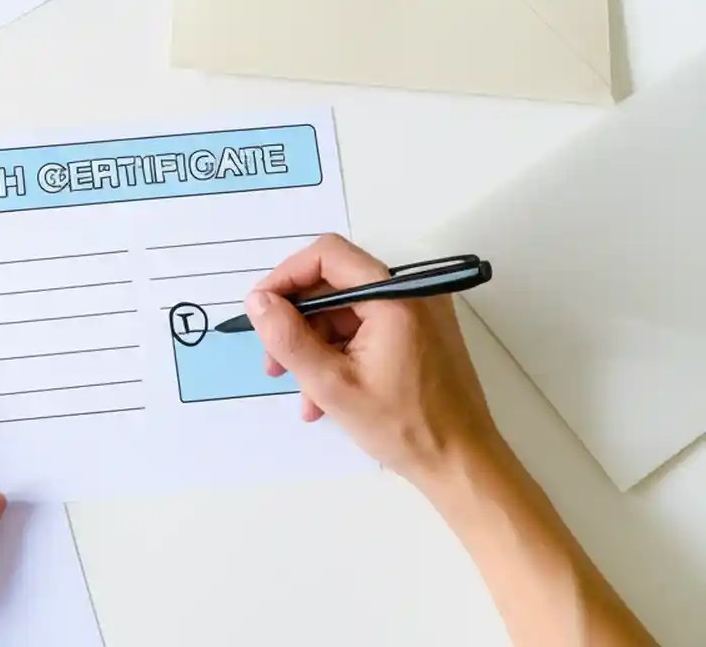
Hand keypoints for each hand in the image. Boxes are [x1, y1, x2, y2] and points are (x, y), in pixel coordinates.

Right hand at [243, 235, 499, 481]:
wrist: (462, 463)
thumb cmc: (404, 427)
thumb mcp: (332, 385)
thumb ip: (289, 338)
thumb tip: (257, 302)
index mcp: (394, 297)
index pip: (328, 255)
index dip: (286, 276)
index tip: (261, 310)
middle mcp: (410, 294)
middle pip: (334, 285)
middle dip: (296, 321)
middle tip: (274, 361)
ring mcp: (418, 314)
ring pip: (345, 313)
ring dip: (315, 347)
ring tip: (302, 393)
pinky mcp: (418, 335)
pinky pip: (366, 330)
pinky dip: (340, 355)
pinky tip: (324, 397)